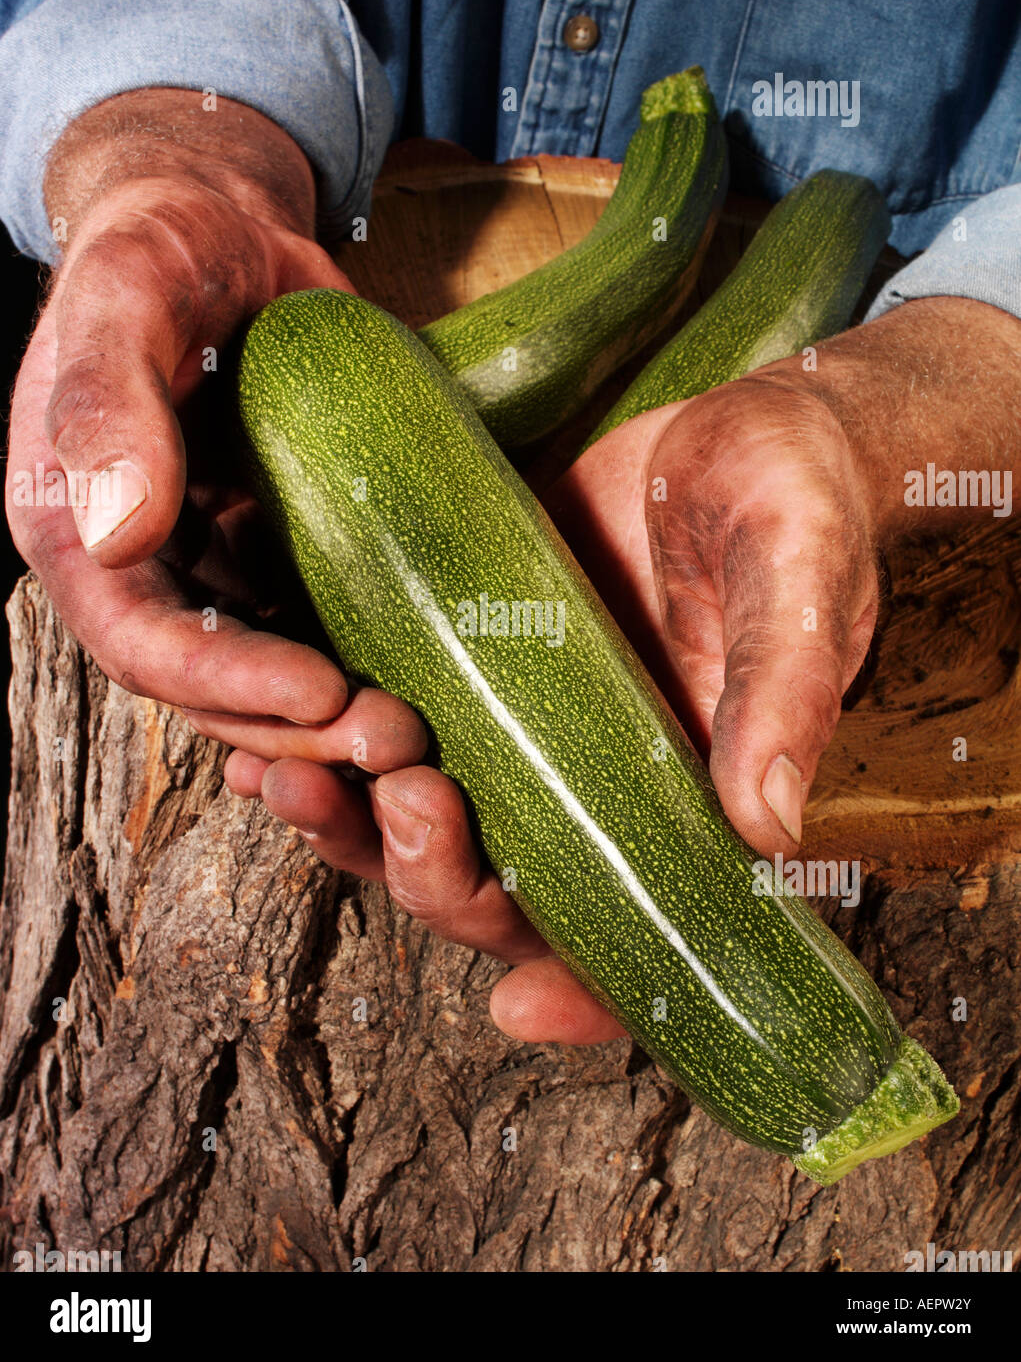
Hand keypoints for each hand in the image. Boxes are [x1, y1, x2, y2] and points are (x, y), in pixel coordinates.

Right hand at [6, 87, 426, 784]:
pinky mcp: (266, 552)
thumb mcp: (130, 291)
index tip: (321, 691)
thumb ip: (107, 397)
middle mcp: (134, 564)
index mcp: (70, 525)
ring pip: (260, 673)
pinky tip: (414, 677)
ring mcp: (204, 564)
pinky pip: (303, 628)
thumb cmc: (164, 243)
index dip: (226, 678)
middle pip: (206, 684)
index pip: (140, 640)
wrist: (223, 226)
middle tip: (393, 738)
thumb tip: (116, 532)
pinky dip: (351, 662)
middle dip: (294, 722)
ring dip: (329, 716)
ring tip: (414, 729)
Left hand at [243, 296, 1019, 1049]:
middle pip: (493, 891)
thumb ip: (785, 692)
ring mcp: (513, 730)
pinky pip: (379, 726)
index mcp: (682, 802)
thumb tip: (769, 826)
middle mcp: (587, 788)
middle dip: (431, 873)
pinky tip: (257, 729)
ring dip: (347, 822)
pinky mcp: (458, 661)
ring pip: (415, 822)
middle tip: (407, 797)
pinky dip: (316, 742)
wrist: (734, 421)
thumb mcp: (803, 580)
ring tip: (281, 775)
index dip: (580, 995)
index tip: (516, 1007)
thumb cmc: (795, 505)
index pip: (634, 931)